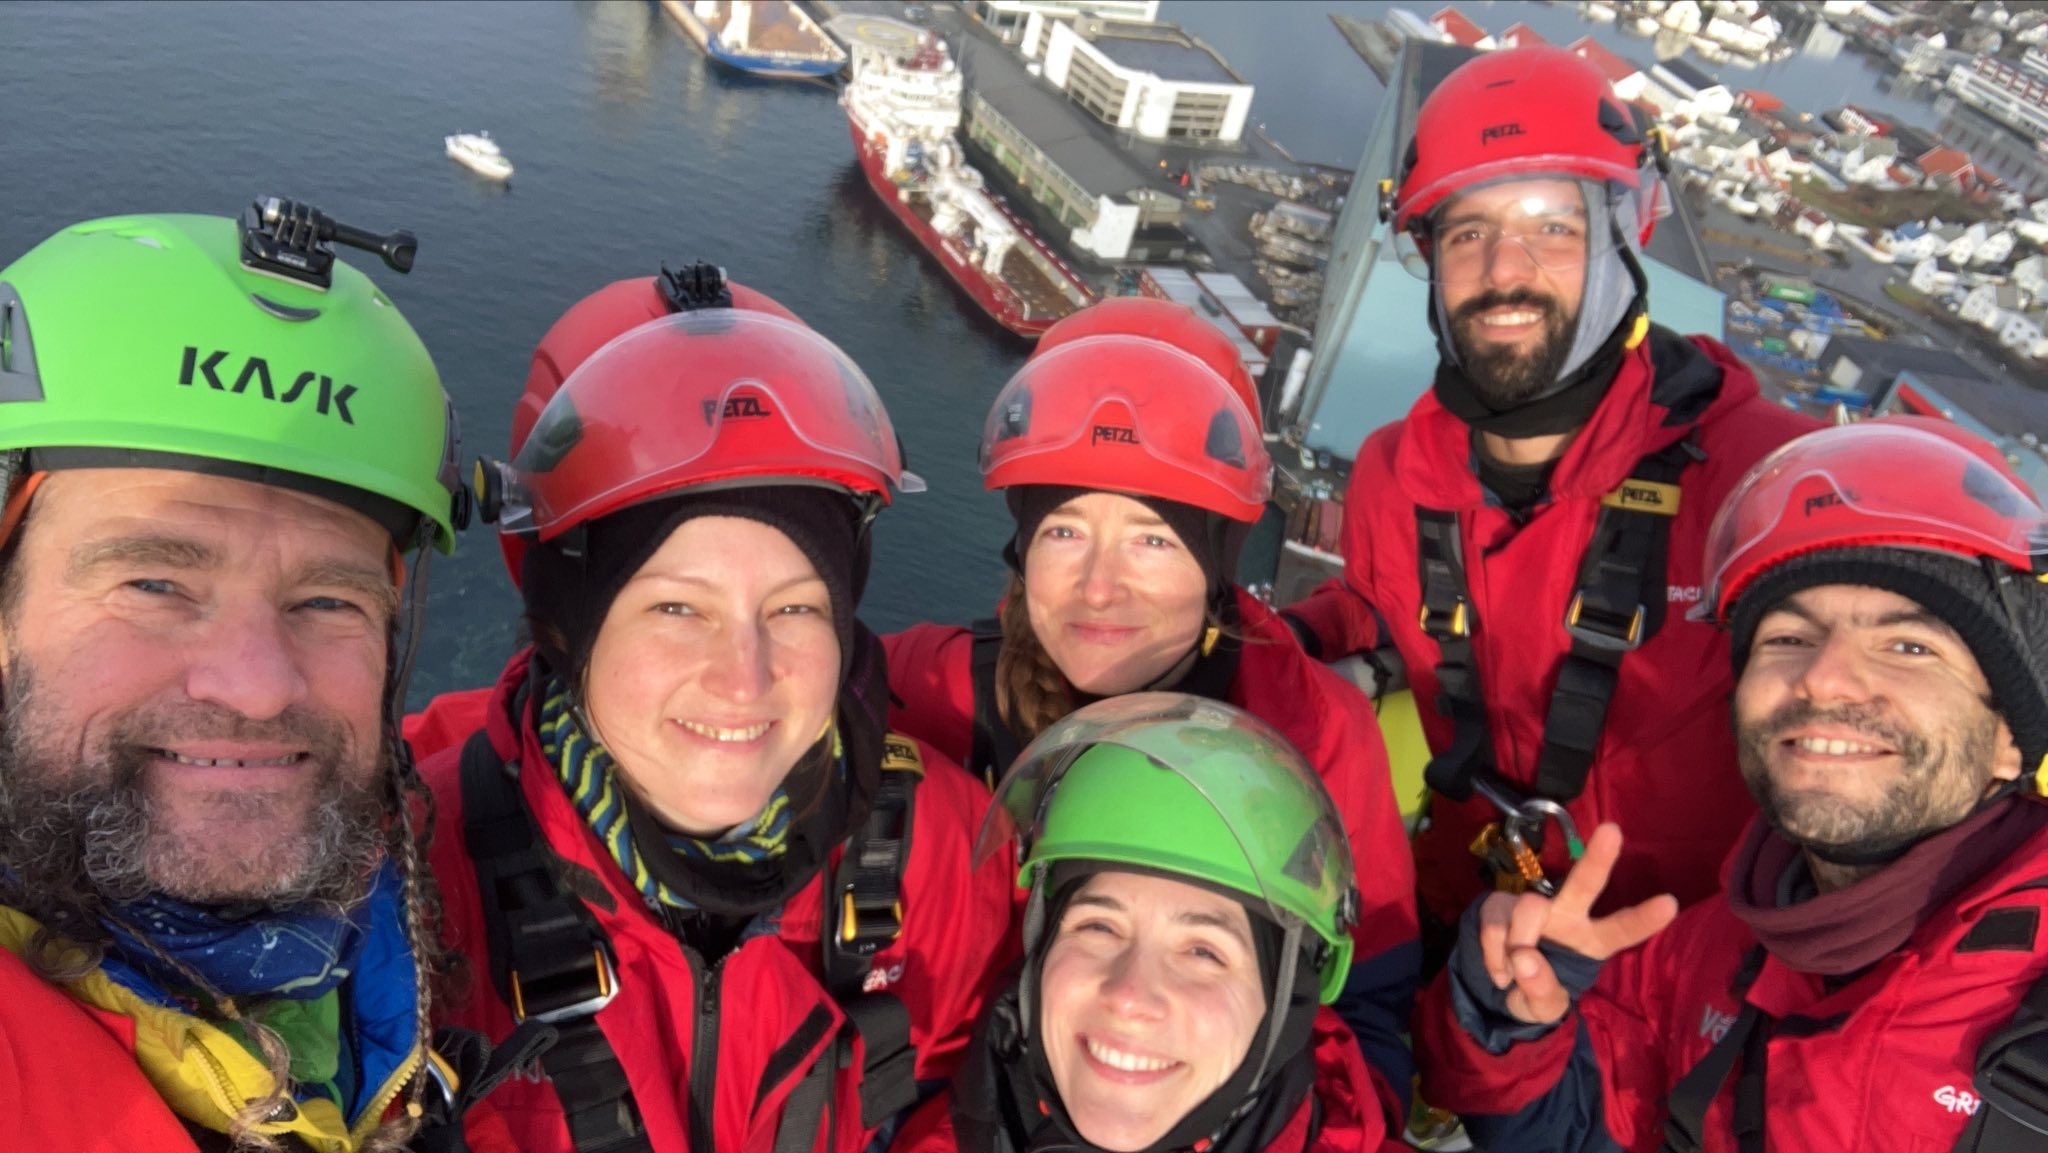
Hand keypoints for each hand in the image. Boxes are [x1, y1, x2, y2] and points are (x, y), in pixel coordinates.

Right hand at [1475, 823, 1677, 1025]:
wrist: (1499, 983)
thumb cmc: (1537, 991)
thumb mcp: (1543, 1009)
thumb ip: (1540, 992)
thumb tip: (1524, 959)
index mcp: (1590, 942)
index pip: (1620, 930)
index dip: (1643, 919)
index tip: (1669, 904)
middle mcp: (1567, 915)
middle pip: (1586, 883)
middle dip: (1598, 858)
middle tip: (1612, 831)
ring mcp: (1532, 906)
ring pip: (1529, 909)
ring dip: (1517, 943)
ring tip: (1512, 974)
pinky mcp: (1499, 904)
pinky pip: (1494, 924)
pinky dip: (1492, 954)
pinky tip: (1499, 970)